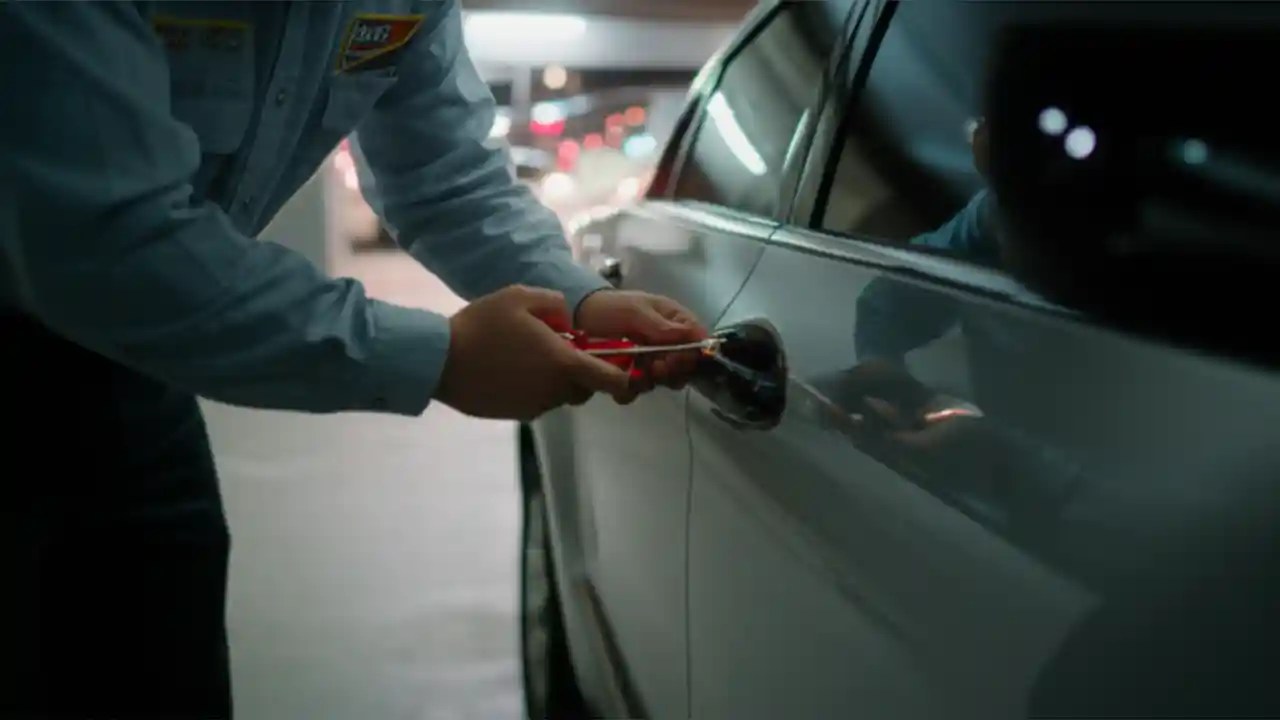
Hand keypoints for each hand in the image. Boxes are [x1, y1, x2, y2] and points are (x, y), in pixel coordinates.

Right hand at [435, 285, 630, 420]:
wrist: (440, 361)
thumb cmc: (483, 325)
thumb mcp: (521, 297)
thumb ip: (555, 304)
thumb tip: (569, 321)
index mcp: (564, 364)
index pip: (611, 380)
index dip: (622, 374)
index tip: (618, 363)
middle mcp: (554, 391)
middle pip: (584, 387)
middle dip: (580, 371)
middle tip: (557, 348)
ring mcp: (534, 406)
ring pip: (560, 395)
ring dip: (554, 379)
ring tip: (528, 356)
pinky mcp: (515, 415)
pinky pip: (537, 401)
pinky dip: (533, 388)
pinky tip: (510, 370)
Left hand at [575, 290, 707, 402]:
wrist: (577, 317)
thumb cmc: (609, 308)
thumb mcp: (634, 312)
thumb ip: (661, 327)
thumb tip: (694, 337)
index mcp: (673, 320)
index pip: (699, 339)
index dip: (693, 353)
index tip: (676, 359)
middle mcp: (666, 341)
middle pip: (685, 365)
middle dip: (672, 370)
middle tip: (655, 367)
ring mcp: (650, 359)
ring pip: (665, 379)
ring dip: (653, 380)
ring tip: (637, 374)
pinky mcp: (633, 374)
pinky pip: (641, 388)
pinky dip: (632, 389)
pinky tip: (621, 383)